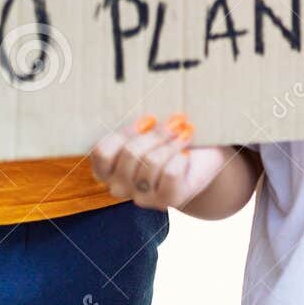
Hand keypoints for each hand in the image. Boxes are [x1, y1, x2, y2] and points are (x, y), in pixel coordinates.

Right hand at [90, 115, 235, 211]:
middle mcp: (119, 187)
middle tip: (176, 121)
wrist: (202, 162)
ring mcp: (141, 198)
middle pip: (129, 154)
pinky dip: (181, 158)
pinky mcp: (166, 201)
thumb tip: (145, 103)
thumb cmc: (171, 140)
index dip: (125, 133)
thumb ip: (140, 122)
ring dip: (172, 143)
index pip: (101, 152)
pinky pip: (170, 173)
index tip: (150, 118)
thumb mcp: (151, 129)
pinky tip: (186, 154)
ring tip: (185, 133)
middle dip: (157, 134)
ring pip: (151, 163)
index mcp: (107, 169)